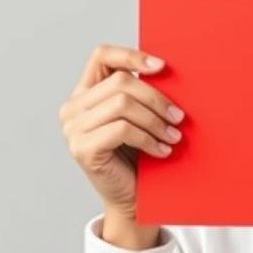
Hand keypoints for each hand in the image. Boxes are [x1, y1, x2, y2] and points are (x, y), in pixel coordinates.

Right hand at [59, 45, 184, 246]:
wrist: (131, 197)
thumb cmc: (138, 155)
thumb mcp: (140, 117)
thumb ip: (142, 93)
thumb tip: (168, 69)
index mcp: (86, 92)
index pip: (102, 55)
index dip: (132, 55)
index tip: (162, 67)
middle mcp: (73, 108)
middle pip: (121, 82)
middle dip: (157, 98)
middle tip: (179, 117)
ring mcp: (73, 129)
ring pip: (122, 104)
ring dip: (156, 120)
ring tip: (173, 136)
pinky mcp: (82, 148)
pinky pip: (122, 130)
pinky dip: (148, 139)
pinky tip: (162, 151)